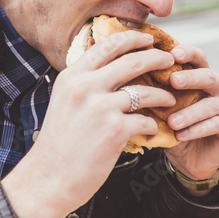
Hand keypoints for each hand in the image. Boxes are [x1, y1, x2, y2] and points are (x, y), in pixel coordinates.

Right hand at [2, 29, 177, 217]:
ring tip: (170, 98)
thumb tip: (112, 67)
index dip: (133, 38)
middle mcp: (86, 87)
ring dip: (162, 95)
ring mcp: (101, 108)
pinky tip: (154, 129)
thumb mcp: (65, 101)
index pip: (108, 45)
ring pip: (145, 91)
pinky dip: (153, 125)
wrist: (49, 179)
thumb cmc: (58, 144)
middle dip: (157, 58)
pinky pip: (145, 121)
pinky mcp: (115, 130)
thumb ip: (86, 83)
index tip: (148, 39)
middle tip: (169, 60)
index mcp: (73, 76)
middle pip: (133, 61)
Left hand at [163, 44, 218, 181]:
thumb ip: (158, 93)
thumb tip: (136, 77)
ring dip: (190, 113)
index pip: (199, 58)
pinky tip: (181, 135)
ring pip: (211, 105)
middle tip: (173, 81)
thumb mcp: (164, 108)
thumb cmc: (176, 128)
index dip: (188, 53)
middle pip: (209, 77)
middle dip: (191, 78)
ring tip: (172, 122)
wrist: (190, 159)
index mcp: (204, 76)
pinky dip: (197, 129)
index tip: (173, 53)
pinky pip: (216, 124)